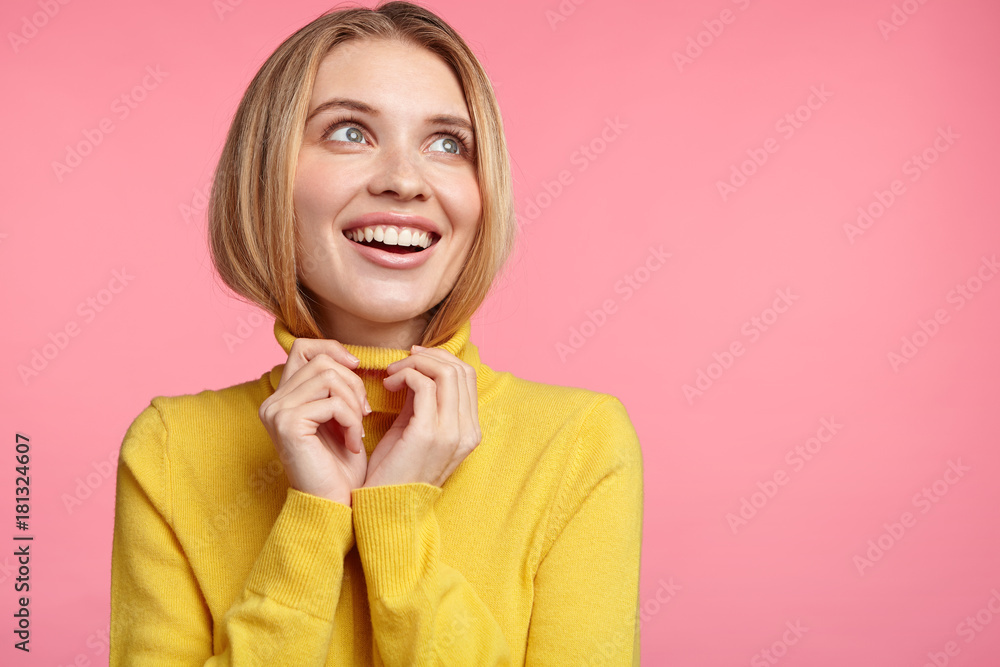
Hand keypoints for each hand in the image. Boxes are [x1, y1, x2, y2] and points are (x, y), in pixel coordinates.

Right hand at [259, 338, 370, 506]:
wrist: (334, 504)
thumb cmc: (341, 465)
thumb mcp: (340, 417)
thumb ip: (335, 387)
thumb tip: (352, 357)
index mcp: (283, 397)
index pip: (303, 347)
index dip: (334, 350)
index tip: (357, 369)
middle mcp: (273, 402)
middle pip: (322, 361)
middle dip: (353, 384)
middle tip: (364, 413)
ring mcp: (277, 412)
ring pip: (329, 378)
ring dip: (353, 404)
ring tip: (357, 430)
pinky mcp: (288, 425)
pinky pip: (332, 403)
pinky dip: (351, 421)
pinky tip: (353, 445)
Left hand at [363, 345, 481, 488]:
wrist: (385, 509)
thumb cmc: (396, 471)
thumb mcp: (415, 430)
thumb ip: (422, 402)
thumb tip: (417, 369)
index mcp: (469, 431)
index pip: (467, 376)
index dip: (441, 359)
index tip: (414, 359)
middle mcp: (467, 431)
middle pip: (460, 369)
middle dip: (429, 356)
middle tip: (402, 361)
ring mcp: (451, 433)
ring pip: (445, 372)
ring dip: (415, 363)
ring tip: (393, 373)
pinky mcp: (428, 433)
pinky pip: (422, 384)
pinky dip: (404, 375)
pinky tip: (388, 384)